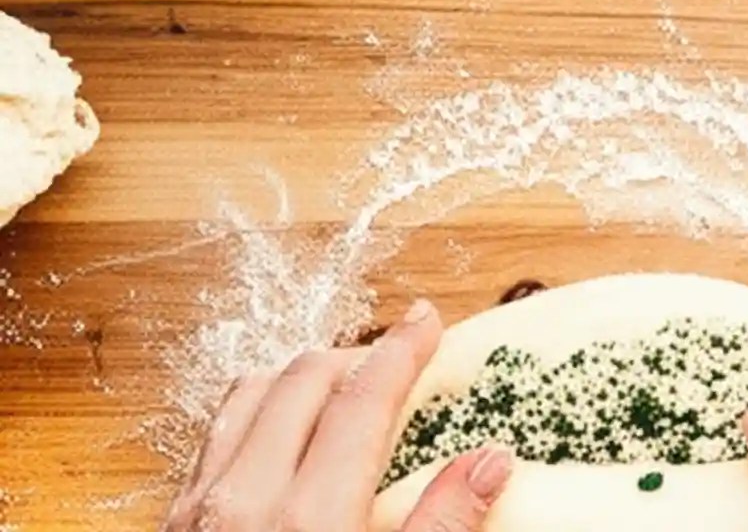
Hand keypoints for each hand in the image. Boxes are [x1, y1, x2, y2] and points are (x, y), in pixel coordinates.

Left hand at [164, 300, 512, 531]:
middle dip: (357, 355)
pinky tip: (283, 429)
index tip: (429, 320)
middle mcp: (244, 497)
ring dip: (302, 376)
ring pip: (251, 393)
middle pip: (305, 378)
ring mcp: (198, 507)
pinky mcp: (172, 520)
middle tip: (397, 360)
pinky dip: (258, 407)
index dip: (402, 350)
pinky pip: (217, 431)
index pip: (364, 399)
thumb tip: (490, 461)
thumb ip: (441, 526)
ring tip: (343, 386)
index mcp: (309, 517)